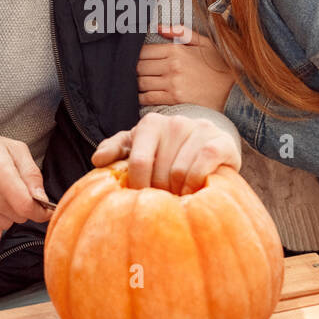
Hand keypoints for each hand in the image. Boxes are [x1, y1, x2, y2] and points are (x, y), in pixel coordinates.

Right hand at [0, 124, 51, 242]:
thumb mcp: (13, 149)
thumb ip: (32, 174)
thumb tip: (42, 200)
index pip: (26, 205)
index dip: (40, 211)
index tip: (43, 209)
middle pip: (18, 217)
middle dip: (20, 207)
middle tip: (10, 192)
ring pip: (5, 227)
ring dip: (5, 216)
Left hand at [92, 112, 240, 194]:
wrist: (209, 144)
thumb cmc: (168, 149)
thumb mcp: (140, 145)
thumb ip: (116, 149)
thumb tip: (97, 159)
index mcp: (151, 123)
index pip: (138, 162)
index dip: (139, 186)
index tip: (142, 196)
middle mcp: (175, 122)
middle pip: (160, 172)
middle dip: (159, 190)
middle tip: (163, 197)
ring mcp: (199, 129)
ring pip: (179, 173)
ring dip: (178, 190)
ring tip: (179, 193)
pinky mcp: (220, 142)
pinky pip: (201, 169)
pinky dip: (194, 184)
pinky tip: (193, 189)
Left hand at [137, 24, 235, 111]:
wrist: (233, 91)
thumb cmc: (218, 66)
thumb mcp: (204, 44)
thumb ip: (181, 33)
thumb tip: (159, 27)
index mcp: (177, 50)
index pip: (144, 51)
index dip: (138, 56)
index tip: (140, 61)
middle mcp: (172, 66)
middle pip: (139, 67)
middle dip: (136, 70)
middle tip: (139, 74)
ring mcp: (172, 83)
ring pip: (141, 82)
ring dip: (138, 84)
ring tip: (142, 84)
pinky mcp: (174, 99)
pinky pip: (148, 97)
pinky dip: (142, 97)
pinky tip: (145, 96)